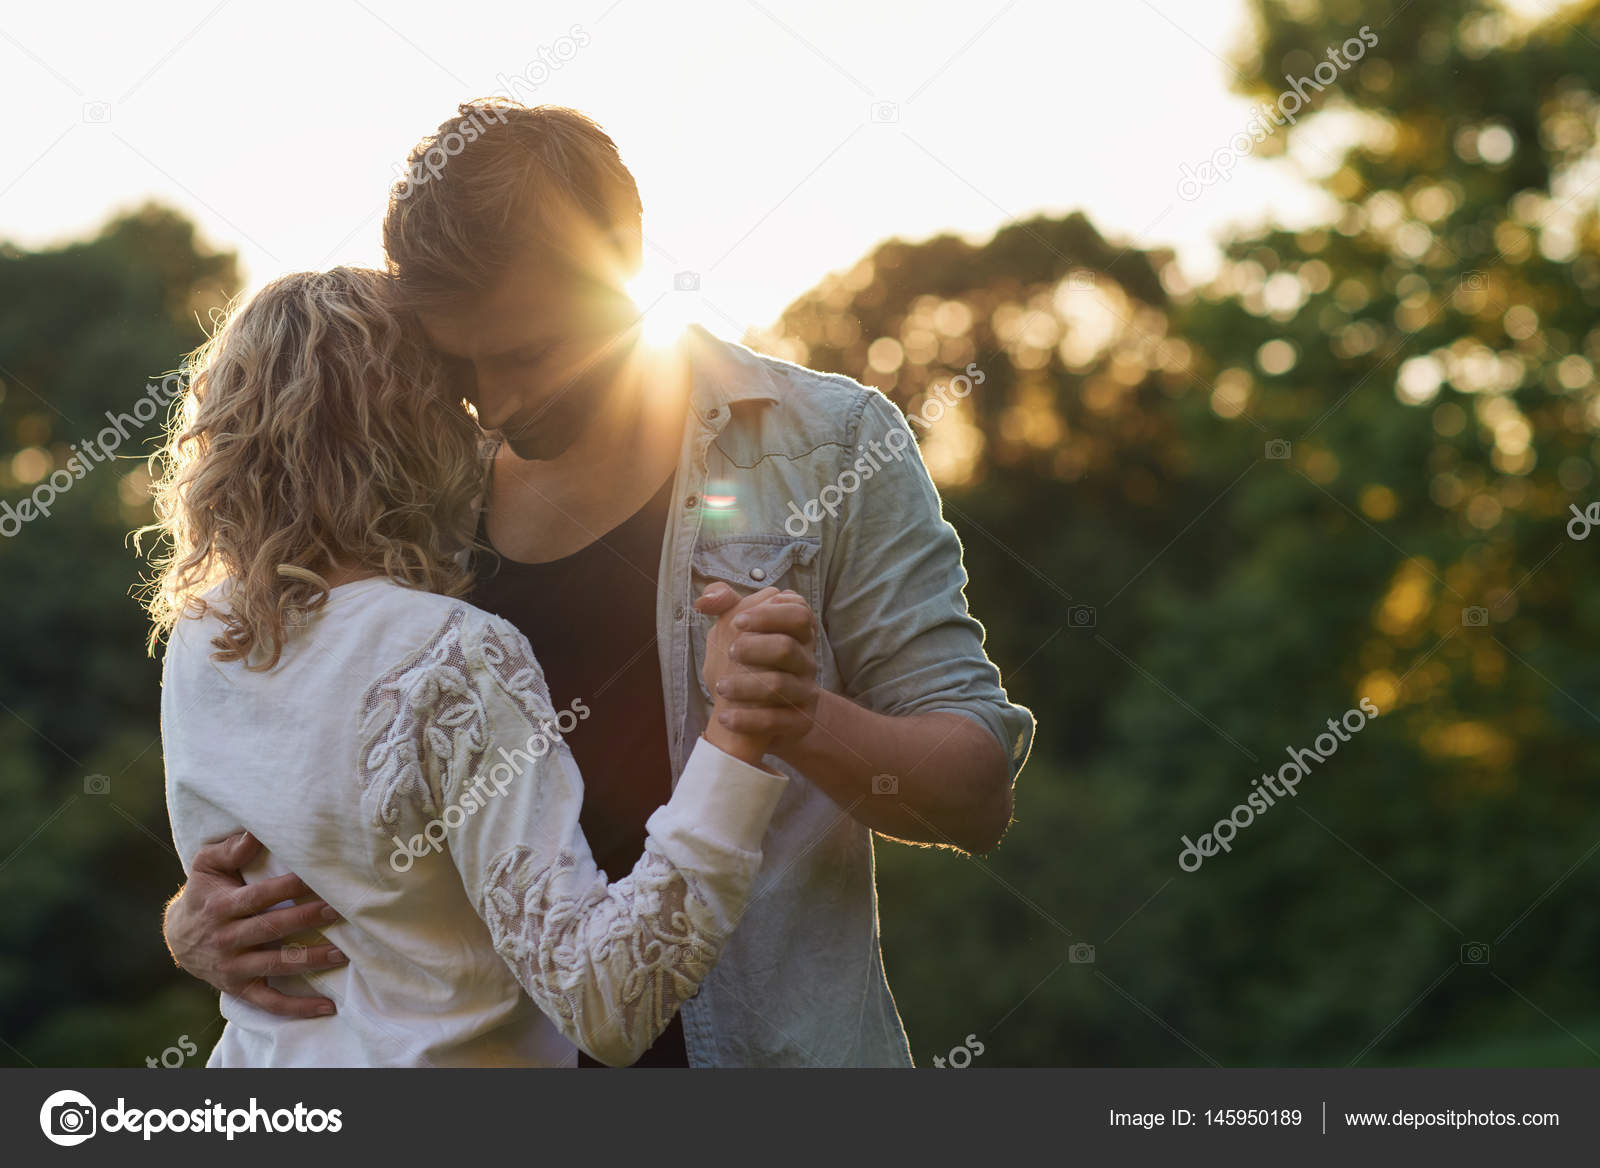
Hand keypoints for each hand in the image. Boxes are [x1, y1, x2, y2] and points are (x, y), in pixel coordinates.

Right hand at [164, 831, 347, 1017]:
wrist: (179, 937)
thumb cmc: (204, 892)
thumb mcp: (207, 866)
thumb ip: (230, 849)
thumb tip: (255, 832)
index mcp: (221, 908)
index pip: (259, 896)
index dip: (288, 887)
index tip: (318, 877)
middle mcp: (226, 939)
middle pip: (272, 929)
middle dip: (307, 918)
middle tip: (339, 909)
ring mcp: (233, 967)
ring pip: (276, 965)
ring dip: (310, 960)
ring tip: (342, 952)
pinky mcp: (240, 988)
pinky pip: (271, 1002)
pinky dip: (298, 1008)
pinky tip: (327, 1007)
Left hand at [694, 582, 819, 749]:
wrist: (768, 708)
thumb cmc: (752, 660)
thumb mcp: (740, 629)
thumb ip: (726, 604)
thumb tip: (703, 601)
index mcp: (798, 633)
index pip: (798, 613)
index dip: (768, 615)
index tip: (737, 621)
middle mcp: (805, 660)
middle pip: (788, 647)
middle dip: (755, 647)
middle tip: (730, 652)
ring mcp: (804, 691)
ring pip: (780, 685)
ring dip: (745, 685)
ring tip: (720, 686)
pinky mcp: (799, 720)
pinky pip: (776, 720)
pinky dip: (747, 719)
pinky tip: (725, 717)